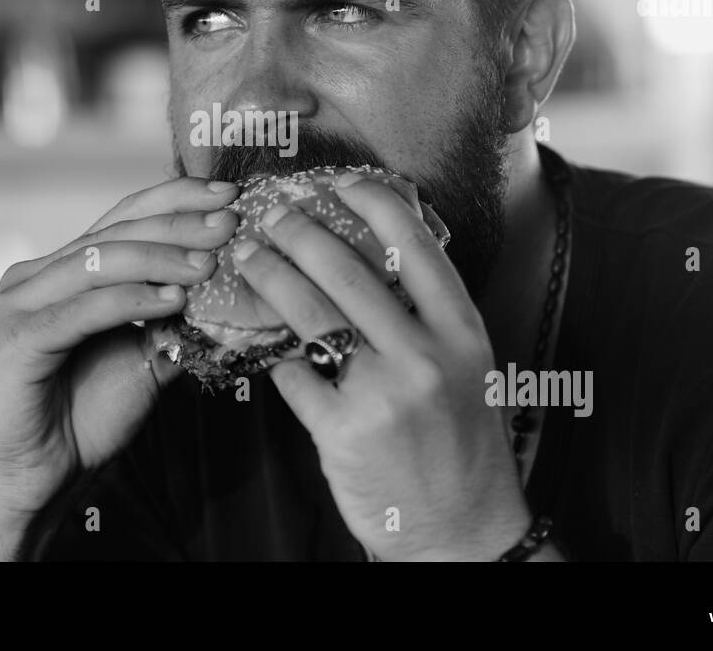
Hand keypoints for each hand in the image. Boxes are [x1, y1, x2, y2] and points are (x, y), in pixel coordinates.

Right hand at [0, 177, 239, 535]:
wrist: (36, 481)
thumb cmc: (85, 419)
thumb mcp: (146, 358)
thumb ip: (175, 320)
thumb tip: (231, 287)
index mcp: (64, 270)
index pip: (125, 216)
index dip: (177, 200)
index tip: (231, 195)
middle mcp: (37, 275)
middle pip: (115, 233)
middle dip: (178, 225)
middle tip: (229, 222)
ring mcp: (19, 302)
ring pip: (98, 262)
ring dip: (159, 259)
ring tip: (208, 263)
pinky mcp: (15, 337)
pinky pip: (81, 310)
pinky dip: (130, 300)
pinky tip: (171, 300)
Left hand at [233, 172, 531, 560]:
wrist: (463, 531)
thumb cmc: (460, 444)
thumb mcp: (467, 370)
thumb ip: (428, 319)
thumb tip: (371, 260)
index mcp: (463, 332)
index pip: (416, 245)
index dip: (373, 202)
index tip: (341, 181)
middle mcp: (427, 356)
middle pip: (348, 271)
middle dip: (298, 232)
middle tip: (269, 213)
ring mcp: (384, 395)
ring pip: (310, 314)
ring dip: (269, 276)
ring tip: (246, 256)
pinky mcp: (343, 432)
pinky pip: (292, 376)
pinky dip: (271, 354)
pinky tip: (257, 338)